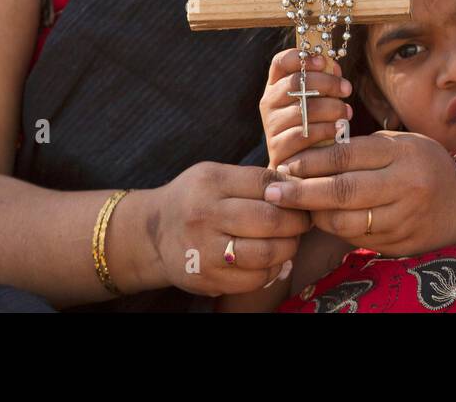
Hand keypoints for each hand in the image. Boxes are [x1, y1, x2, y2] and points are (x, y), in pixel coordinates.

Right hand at [132, 162, 310, 296]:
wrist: (152, 233)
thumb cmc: (195, 199)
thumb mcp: (215, 176)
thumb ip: (253, 180)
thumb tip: (300, 187)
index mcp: (211, 182)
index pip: (265, 183)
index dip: (291, 192)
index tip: (301, 197)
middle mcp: (206, 214)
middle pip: (270, 220)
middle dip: (297, 222)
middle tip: (303, 222)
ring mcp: (205, 249)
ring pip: (266, 253)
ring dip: (288, 248)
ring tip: (289, 241)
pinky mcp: (207, 278)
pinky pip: (254, 279)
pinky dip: (271, 270)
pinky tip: (271, 261)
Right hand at [262, 48, 352, 169]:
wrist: (301, 169)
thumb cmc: (314, 127)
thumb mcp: (318, 101)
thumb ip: (325, 82)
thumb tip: (334, 66)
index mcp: (277, 86)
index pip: (280, 62)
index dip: (300, 57)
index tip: (323, 61)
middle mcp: (269, 103)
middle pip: (294, 83)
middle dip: (326, 83)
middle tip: (347, 89)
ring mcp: (271, 125)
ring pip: (302, 109)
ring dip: (331, 108)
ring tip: (346, 112)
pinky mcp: (277, 148)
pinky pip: (303, 134)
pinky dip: (326, 130)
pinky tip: (340, 129)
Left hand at [266, 133, 455, 254]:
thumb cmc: (423, 163)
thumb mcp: (399, 144)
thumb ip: (360, 149)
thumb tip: (309, 158)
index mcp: (402, 154)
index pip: (346, 155)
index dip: (311, 162)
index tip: (286, 166)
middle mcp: (405, 186)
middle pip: (342, 191)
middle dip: (301, 193)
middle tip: (273, 192)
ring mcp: (404, 219)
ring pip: (346, 221)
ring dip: (315, 215)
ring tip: (297, 207)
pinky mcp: (402, 244)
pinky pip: (358, 239)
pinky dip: (336, 230)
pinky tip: (325, 220)